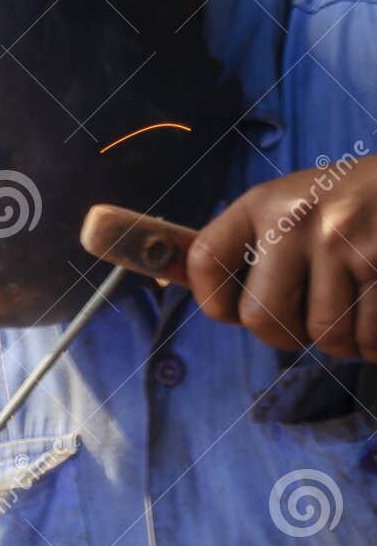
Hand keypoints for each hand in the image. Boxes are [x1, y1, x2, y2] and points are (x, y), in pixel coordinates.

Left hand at [187, 156, 376, 359]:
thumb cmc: (348, 205)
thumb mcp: (293, 204)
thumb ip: (253, 247)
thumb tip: (186, 286)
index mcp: (263, 203)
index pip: (205, 261)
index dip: (214, 301)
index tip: (236, 310)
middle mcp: (297, 219)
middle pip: (263, 318)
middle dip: (286, 334)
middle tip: (308, 320)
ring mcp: (343, 241)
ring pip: (326, 335)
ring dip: (342, 340)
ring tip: (354, 311)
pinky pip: (371, 337)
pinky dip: (375, 342)